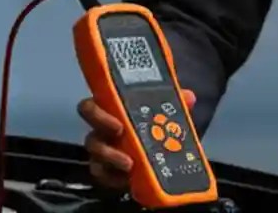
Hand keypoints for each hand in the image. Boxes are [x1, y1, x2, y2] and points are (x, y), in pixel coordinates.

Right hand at [78, 89, 196, 190]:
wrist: (164, 158)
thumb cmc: (158, 128)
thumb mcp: (169, 113)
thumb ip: (176, 102)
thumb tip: (188, 96)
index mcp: (112, 112)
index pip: (91, 106)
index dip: (97, 112)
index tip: (117, 120)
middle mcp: (103, 132)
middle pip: (89, 130)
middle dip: (102, 132)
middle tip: (120, 133)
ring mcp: (103, 154)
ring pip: (95, 154)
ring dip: (110, 157)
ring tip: (129, 164)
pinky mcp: (108, 174)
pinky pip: (102, 175)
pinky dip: (113, 179)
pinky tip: (127, 180)